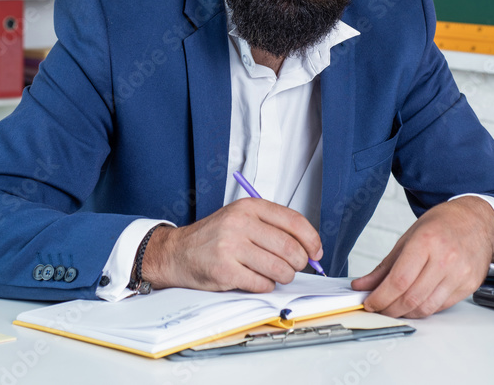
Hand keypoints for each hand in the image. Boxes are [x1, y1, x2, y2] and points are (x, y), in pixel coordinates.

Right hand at [141, 198, 323, 292]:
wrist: (178, 252)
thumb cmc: (214, 237)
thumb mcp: (241, 218)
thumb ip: (273, 227)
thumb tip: (309, 248)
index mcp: (248, 207)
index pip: (293, 221)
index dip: (311, 239)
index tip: (316, 251)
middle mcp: (240, 223)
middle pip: (289, 247)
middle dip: (299, 262)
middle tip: (295, 266)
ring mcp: (231, 247)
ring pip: (279, 269)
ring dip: (284, 276)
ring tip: (276, 274)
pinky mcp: (225, 271)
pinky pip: (262, 284)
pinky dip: (266, 286)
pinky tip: (257, 279)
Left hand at [351, 196, 493, 317]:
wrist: (477, 220)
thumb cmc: (442, 224)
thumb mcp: (408, 237)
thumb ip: (386, 265)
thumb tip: (363, 285)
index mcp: (426, 242)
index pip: (399, 280)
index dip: (380, 297)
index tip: (369, 303)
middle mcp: (445, 259)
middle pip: (411, 297)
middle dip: (389, 309)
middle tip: (379, 308)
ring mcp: (460, 274)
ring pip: (426, 307)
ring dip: (406, 313)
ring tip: (394, 308)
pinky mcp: (470, 285)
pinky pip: (441, 306)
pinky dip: (423, 309)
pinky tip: (414, 304)